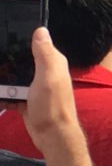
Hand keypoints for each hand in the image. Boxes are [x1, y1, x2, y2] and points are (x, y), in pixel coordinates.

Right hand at [15, 28, 80, 157]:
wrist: (51, 135)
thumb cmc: (52, 105)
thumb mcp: (48, 76)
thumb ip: (45, 54)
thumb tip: (41, 29)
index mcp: (54, 62)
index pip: (37, 44)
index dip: (22, 40)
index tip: (5, 36)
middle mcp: (46, 72)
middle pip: (23, 60)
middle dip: (9, 61)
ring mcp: (36, 86)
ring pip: (15, 77)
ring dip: (4, 79)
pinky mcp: (27, 99)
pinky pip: (11, 93)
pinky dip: (3, 95)